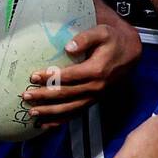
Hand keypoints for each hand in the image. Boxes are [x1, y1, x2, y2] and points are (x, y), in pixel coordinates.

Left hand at [21, 0, 142, 127]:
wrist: (131, 53)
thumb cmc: (113, 40)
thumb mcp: (102, 32)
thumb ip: (85, 38)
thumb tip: (68, 47)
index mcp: (96, 70)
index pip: (68, 76)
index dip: (49, 77)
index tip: (33, 76)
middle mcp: (96, 87)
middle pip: (65, 94)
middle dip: (44, 96)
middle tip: (26, 95)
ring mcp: (95, 96)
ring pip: (69, 108)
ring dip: (50, 112)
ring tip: (32, 112)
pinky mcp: (94, 100)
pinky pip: (76, 114)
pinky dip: (61, 121)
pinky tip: (46, 124)